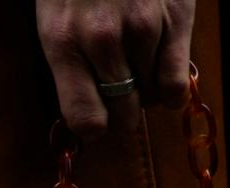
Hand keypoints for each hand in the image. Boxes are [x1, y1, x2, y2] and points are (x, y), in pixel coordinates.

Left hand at [35, 0, 194, 140]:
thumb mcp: (52, 19)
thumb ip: (67, 66)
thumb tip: (87, 118)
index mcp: (63, 43)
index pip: (85, 119)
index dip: (95, 127)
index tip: (98, 120)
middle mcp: (102, 41)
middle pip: (123, 114)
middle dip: (122, 114)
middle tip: (122, 97)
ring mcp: (143, 29)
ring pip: (151, 98)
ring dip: (146, 92)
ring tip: (139, 72)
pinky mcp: (176, 18)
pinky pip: (177, 82)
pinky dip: (172, 89)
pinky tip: (163, 74)